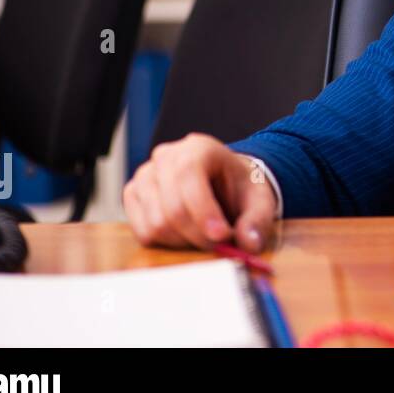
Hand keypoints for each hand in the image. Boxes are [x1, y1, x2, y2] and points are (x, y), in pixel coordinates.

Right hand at [123, 133, 275, 251]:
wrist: (223, 183)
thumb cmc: (239, 187)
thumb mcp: (260, 199)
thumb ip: (258, 220)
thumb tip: (249, 243)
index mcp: (198, 148)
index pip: (188, 176)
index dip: (203, 211)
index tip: (222, 236)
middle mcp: (166, 157)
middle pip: (172, 207)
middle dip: (198, 234)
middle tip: (219, 244)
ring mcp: (145, 176)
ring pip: (156, 223)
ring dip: (183, 241)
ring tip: (204, 237)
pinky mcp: (133, 196)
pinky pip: (142, 231)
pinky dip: (166, 242)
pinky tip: (185, 235)